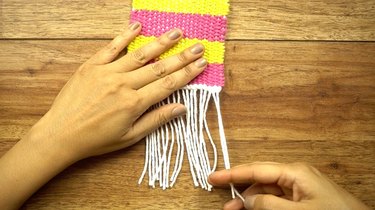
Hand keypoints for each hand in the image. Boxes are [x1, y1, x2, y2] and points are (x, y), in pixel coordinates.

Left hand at [30, 22, 206, 160]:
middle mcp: (123, 84)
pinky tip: (137, 26)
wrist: (60, 134)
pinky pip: (111, 47)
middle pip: (159, 67)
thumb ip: (156, 120)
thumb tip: (181, 108)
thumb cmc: (96, 140)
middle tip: (198, 46)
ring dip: (160, 43)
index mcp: (134, 104)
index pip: (168, 84)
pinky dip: (125, 36)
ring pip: (139, 54)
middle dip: (181, 57)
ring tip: (177, 33)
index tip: (202, 64)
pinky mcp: (91, 66)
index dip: (187, 74)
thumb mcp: (129, 137)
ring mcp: (107, 72)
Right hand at [209, 162, 369, 209]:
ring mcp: (299, 187)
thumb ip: (269, 204)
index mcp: (295, 172)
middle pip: (259, 179)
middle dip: (240, 189)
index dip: (232, 174)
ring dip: (250, 200)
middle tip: (222, 200)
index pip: (256, 169)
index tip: (214, 177)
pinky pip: (277, 198)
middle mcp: (295, 175)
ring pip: (267, 190)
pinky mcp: (303, 198)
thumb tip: (247, 198)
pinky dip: (263, 204)